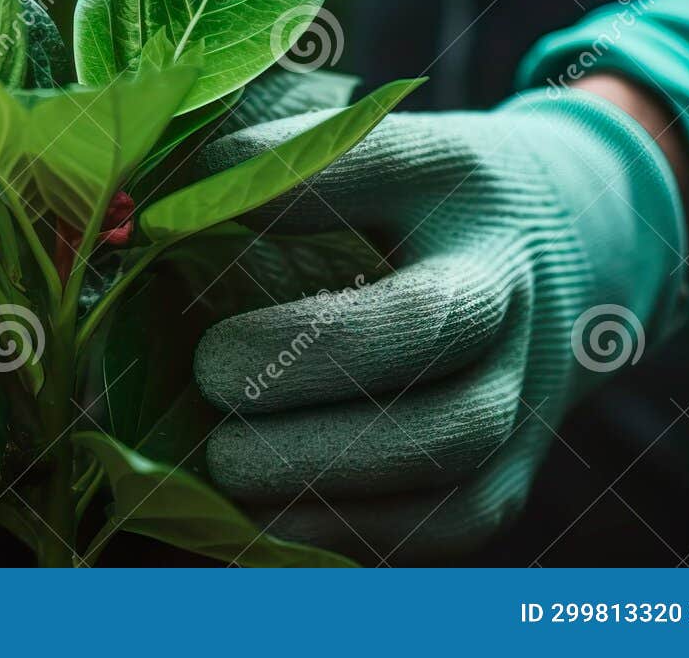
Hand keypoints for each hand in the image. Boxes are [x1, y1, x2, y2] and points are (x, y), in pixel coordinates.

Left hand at [190, 85, 688, 561]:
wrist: (565, 265)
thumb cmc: (417, 212)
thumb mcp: (365, 160)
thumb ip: (259, 173)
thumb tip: (122, 216)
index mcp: (457, 174)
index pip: (380, 163)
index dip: (276, 189)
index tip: (168, 217)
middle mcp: (507, 276)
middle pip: (433, 320)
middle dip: (311, 355)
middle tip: (210, 370)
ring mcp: (524, 384)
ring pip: (449, 438)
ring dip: (322, 462)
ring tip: (224, 461)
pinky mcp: (512, 477)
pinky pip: (443, 523)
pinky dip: (348, 529)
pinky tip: (263, 516)